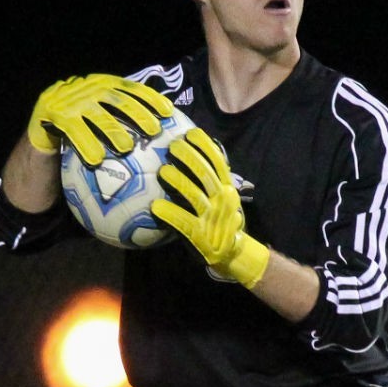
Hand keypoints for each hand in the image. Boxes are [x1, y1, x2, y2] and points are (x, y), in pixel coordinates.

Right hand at [27, 74, 172, 165]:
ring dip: (114, 131)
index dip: (151, 99)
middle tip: (154, 131)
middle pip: (119, 100)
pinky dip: (86, 144)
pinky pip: (75, 131)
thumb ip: (122, 112)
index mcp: (104, 84)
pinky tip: (96, 159)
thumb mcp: (101, 111)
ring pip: (98, 116)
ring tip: (127, 147)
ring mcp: (73, 100)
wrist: (43, 122)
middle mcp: (90, 88)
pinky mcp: (56, 115)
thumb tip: (161, 127)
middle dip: (138, 114)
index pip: (132, 88)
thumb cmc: (81, 122)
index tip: (169, 112)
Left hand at [151, 128, 268, 289]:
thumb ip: (211, 180)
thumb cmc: (221, 221)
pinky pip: (183, 221)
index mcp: (227, 188)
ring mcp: (212, 217)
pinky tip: (155, 206)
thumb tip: (191, 157)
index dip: (205, 146)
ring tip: (163, 171)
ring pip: (195, 196)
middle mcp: (222, 199)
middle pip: (206, 174)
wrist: (232, 253)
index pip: (218, 162)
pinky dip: (169, 213)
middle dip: (189, 158)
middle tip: (172, 146)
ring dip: (179, 182)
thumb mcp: (224, 198)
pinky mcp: (200, 235)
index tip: (191, 132)